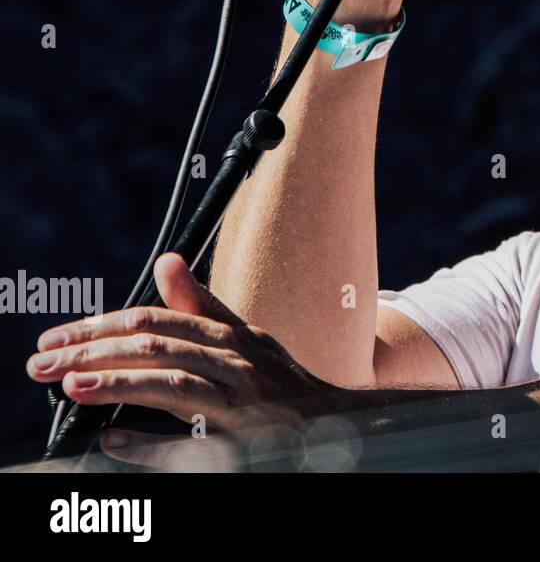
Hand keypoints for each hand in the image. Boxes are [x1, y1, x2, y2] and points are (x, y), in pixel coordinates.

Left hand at [28, 253, 333, 446]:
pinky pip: (195, 442)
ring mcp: (242, 400)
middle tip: (42, 364)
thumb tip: (166, 260)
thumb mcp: (245, 335)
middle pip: (158, 347)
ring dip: (119, 382)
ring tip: (72, 385)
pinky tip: (114, 439)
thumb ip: (201, 303)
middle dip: (94, 351)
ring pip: (174, 385)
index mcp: (230, 336)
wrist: (334, 421)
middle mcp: (236, 362)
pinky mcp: (245, 439)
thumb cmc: (281, 381)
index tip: (56, 339)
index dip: (101, 325)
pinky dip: (153, 442)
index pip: (156, 319)